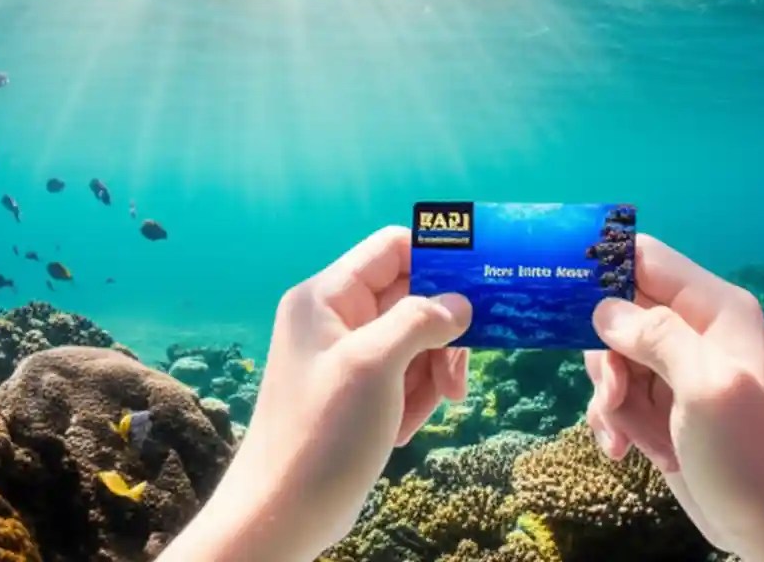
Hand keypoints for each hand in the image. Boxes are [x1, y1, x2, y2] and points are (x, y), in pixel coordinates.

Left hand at [162, 226, 471, 561]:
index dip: (438, 260)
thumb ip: (419, 320)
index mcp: (328, 297)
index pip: (393, 249)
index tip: (480, 289)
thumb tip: (460, 303)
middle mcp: (336, 319)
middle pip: (413, 297)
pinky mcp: (359, 393)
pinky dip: (416, 397)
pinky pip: (405, 376)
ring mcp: (347, 357)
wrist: (283, 514)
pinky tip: (403, 429)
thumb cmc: (322, 432)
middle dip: (442, 334)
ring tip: (430, 409)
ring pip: (416, 340)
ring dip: (433, 372)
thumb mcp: (374, 364)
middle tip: (457, 375)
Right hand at [584, 235, 763, 560]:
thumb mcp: (706, 386)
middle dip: (604, 355)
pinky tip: (624, 450)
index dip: (601, 267)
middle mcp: (695, 330)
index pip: (645, 258)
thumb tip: (604, 308)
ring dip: (609, 398)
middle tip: (615, 393)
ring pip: (612, 358)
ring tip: (631, 434)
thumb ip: (657, 335)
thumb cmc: (751, 454)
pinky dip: (612, 421)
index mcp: (713, 308)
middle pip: (618, 311)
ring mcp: (678, 370)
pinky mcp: (664, 407)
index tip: (556, 290)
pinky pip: (618, 397)